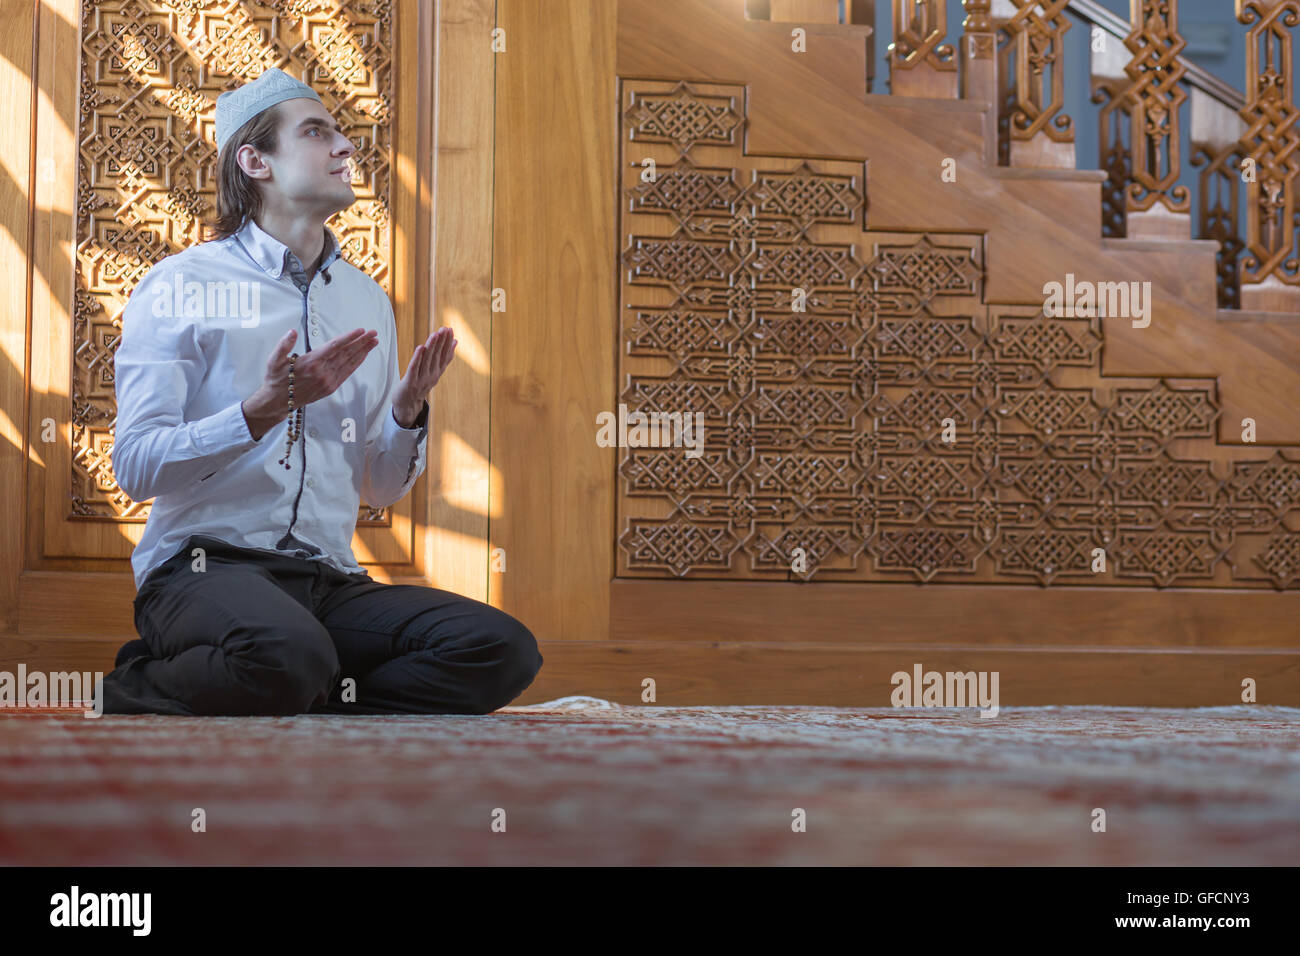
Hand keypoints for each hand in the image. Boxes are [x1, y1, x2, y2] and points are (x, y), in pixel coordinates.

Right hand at [242, 328, 378, 438]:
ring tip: (373, 341)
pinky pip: (347, 373)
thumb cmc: (276, 378)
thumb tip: (291, 332)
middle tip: (373, 332)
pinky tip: (363, 356)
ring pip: (349, 363)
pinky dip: (356, 363)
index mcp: (310, 363)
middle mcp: (322, 372)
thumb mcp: (274, 359)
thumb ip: (283, 344)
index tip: (360, 330)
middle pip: (346, 353)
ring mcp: (328, 381)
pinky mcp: (330, 388)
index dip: (349, 337)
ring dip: (363, 351)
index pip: (334, 346)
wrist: (278, 401)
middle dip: (361, 342)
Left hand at [392, 327, 456, 426]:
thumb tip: (455, 342)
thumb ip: (443, 358)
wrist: (408, 406)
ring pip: (427, 360)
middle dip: (441, 341)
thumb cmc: (420, 385)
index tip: (450, 330)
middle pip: (437, 356)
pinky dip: (418, 358)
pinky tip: (421, 347)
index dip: (447, 343)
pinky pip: (414, 368)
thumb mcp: (434, 371)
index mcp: (437, 372)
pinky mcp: (410, 382)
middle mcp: (432, 376)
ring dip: (432, 346)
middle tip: (445, 328)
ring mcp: (421, 379)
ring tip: (435, 334)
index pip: (444, 355)